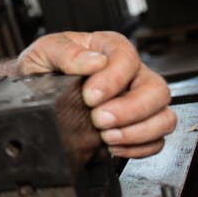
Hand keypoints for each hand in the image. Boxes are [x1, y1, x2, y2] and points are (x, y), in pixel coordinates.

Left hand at [17, 31, 175, 157]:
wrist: (33, 99)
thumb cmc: (41, 69)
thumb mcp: (42, 52)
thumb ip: (64, 52)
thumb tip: (93, 62)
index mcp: (107, 48)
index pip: (127, 57)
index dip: (113, 79)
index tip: (90, 96)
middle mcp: (129, 73)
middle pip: (156, 88)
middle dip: (131, 109)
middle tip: (100, 120)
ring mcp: (137, 100)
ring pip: (164, 117)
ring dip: (138, 132)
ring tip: (106, 136)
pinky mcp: (137, 127)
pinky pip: (157, 141)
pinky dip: (138, 148)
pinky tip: (112, 146)